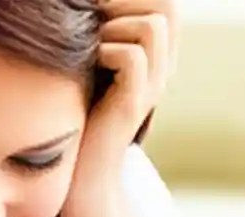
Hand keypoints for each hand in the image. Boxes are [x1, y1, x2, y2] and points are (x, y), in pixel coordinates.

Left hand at [70, 0, 179, 193]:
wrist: (82, 172)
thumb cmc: (77, 113)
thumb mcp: (91, 64)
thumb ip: (102, 34)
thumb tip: (92, 3)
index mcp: (157, 54)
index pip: (166, 2)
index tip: (99, 9)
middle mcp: (163, 67)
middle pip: (166, 6)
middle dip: (125, 4)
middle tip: (94, 22)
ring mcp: (153, 85)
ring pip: (152, 26)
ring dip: (114, 27)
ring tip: (91, 49)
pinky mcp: (135, 103)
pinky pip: (131, 56)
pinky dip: (104, 52)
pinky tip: (89, 67)